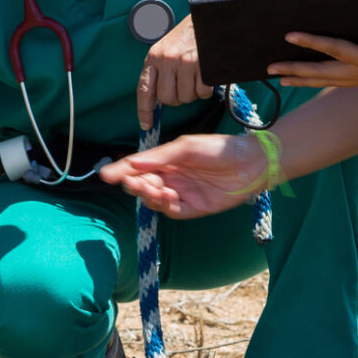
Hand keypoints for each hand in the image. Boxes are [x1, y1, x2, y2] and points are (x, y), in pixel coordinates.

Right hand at [98, 132, 267, 218]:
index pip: (138, 166)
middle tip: (131, 183)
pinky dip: (166, 206)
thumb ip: (161, 156)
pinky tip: (169, 197)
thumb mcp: (187, 146)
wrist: (251, 164)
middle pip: (143, 185)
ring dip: (149, 196)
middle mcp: (171, 178)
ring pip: (154, 200)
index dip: (121, 170)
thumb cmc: (220, 149)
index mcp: (167, 160)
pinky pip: (173, 211)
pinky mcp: (193, 208)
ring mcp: (181, 194)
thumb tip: (133, 162)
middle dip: (134, 185)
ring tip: (153, 188)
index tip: (106, 174)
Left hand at [137, 14, 207, 126]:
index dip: (144, 110)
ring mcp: (185, 63)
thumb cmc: (187, 36)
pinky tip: (205, 76)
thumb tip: (157, 101)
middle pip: (167, 99)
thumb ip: (159, 71)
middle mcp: (167, 61)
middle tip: (183, 86)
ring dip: (192, 93)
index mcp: (154, 57)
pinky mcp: (203, 66)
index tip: (146, 124)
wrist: (209, 19)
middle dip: (176, 99)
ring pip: (186, 98)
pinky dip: (206, 90)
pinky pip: (203, 93)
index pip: (144, 89)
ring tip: (195, 77)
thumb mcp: (165, 49)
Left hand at [269, 3, 357, 95]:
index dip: (312, 42)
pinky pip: (335, 81)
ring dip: (302, 79)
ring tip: (279, 78)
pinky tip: (307, 80)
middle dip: (294, 70)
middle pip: (321, 73)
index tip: (290, 35)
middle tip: (269, 68)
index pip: (335, 50)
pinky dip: (318, 80)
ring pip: (326, 80)